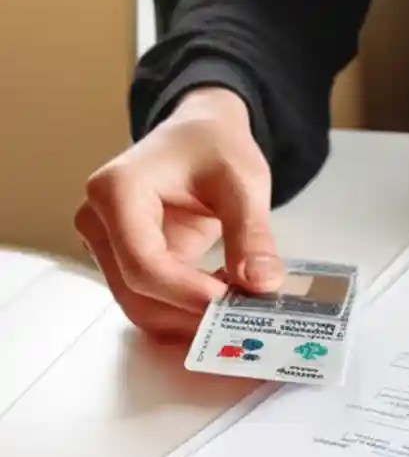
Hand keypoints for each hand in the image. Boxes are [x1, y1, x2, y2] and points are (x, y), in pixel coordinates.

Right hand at [75, 87, 282, 339]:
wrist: (200, 137)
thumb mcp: (244, 184)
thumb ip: (252, 234)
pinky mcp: (123, 262)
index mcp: (117, 191)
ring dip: (189, 319)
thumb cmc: (215, 148)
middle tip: (243, 316)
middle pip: (136, 293)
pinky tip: (224, 295)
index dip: (188, 293)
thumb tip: (262, 284)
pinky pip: (151, 301)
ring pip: (140, 307)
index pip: (143, 263)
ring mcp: (106, 245)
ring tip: (238, 304)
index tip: (234, 301)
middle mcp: (98, 221)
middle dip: (191, 314)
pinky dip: (186, 311)